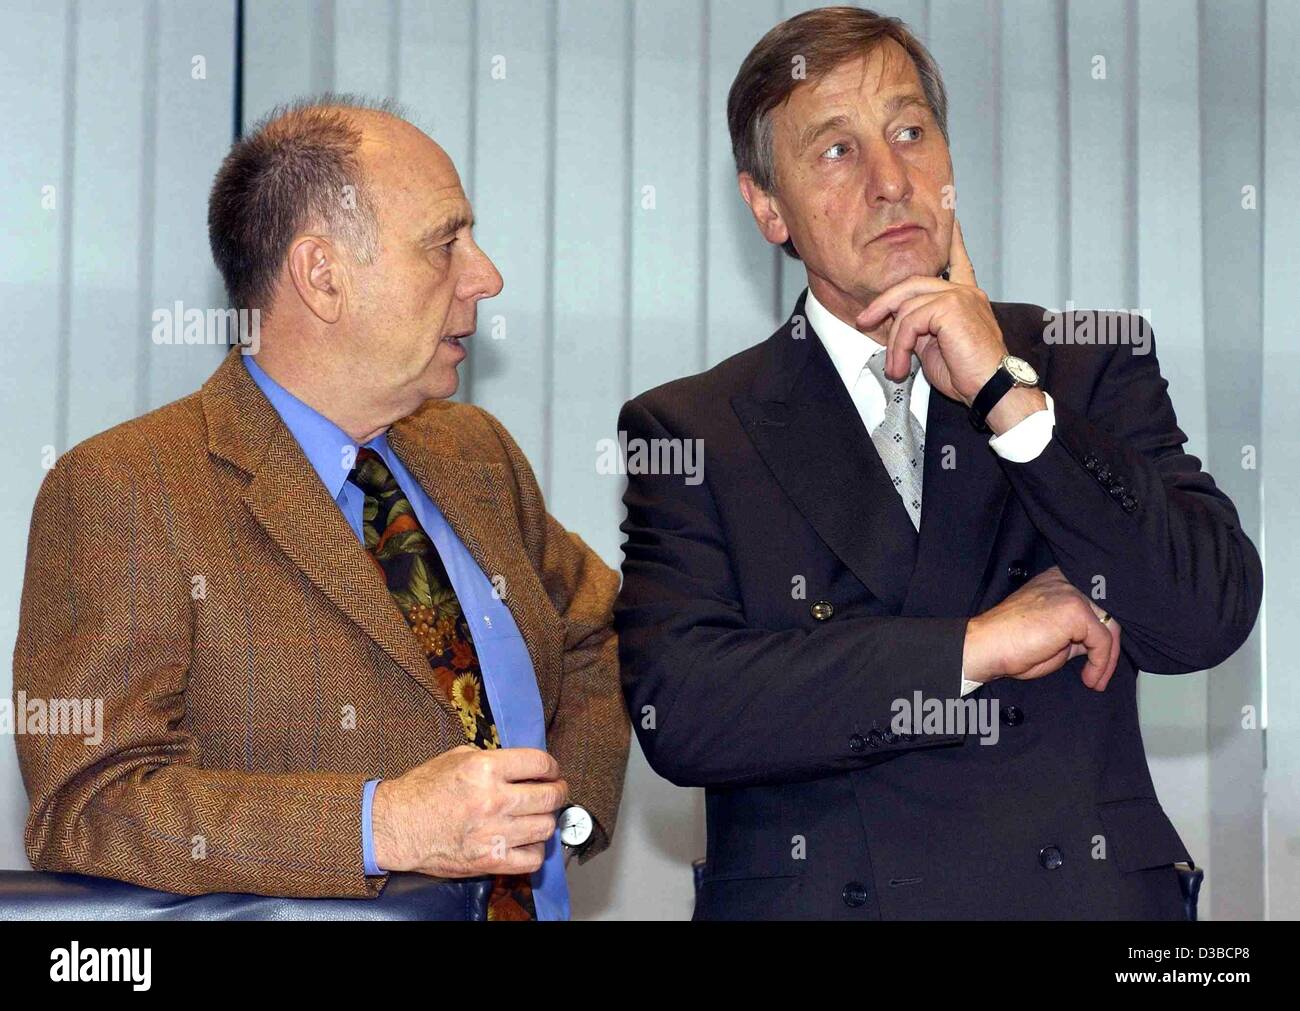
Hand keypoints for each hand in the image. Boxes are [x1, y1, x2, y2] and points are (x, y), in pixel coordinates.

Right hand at [372, 745, 567, 877]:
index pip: (540, 764)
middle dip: (558, 792)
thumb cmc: (422, 790)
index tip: (552, 772)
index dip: (552, 767)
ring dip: (546, 820)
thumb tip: (521, 766)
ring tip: (537, 816)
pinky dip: (534, 850)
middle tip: (556, 792)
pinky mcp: (489, 860)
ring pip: (545, 827)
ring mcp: (493, 833)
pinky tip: (525, 841)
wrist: (395, 826)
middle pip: (550, 797)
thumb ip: (492, 758)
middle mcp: (493, 800)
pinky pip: (532, 858)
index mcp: (485, 769)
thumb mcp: (457, 758)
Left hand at [855, 218, 1008, 405]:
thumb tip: (899, 324)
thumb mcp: (936, 347)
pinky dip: (900, 344)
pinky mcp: (953, 307)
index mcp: (965, 297)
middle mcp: (965, 292)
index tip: (950, 220)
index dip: (951, 240)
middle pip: (912, 283)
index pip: (956, 261)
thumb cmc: (969, 374)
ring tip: (895, 365)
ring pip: (907, 307)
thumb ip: (921, 327)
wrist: (993, 390)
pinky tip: (902, 364)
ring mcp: (960, 296)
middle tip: (865, 320)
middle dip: (884, 302)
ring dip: (894, 340)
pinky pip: (911, 320)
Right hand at [962, 566, 1121, 691]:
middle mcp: (1066, 581)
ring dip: (1106, 659)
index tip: (1101, 660)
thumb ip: (1075, 631)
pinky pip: (1102, 640)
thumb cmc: (1011, 644)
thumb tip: (1098, 643)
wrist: (987, 647)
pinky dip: (1100, 663)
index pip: (1094, 604)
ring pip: (1109, 627)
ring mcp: (1071, 593)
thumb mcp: (1052, 634)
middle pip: (1106, 613)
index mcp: (1058, 582)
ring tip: (1095, 680)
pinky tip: (1089, 677)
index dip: (1102, 634)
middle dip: (1108, 648)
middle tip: (1100, 676)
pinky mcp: (1075, 610)